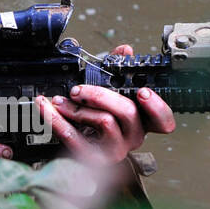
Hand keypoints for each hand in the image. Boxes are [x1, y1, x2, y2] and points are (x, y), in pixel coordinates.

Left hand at [34, 43, 175, 165]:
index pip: (163, 121)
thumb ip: (117, 71)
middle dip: (102, 94)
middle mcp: (132, 138)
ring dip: (77, 106)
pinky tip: (46, 107)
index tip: (143, 92)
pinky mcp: (91, 158)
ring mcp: (114, 150)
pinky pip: (73, 136)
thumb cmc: (96, 120)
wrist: (75, 149)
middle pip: (128, 112)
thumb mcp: (109, 93)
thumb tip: (125, 50)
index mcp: (142, 122)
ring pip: (103, 121)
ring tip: (60, 99)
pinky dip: (56, 119)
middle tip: (79, 89)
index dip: (157, 107)